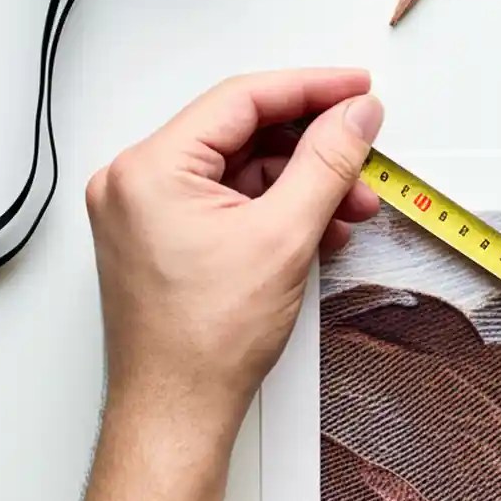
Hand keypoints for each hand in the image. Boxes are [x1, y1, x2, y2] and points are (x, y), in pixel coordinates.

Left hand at [78, 69, 382, 500]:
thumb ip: (327, 163)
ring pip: (244, 170)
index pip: (242, 100)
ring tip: (351, 203)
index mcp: (150, 169)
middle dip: (313, 147)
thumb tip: (355, 115)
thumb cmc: (203, 341)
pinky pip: (233, 200)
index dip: (310, 89)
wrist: (178, 411)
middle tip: (363, 147)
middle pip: (244, 133)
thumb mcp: (284, 236)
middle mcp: (138, 182)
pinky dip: (279, 208)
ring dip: (303, 182)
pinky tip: (319, 226)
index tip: (355, 88)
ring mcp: (149, 211)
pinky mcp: (166, 236)